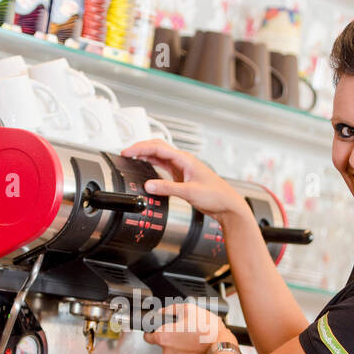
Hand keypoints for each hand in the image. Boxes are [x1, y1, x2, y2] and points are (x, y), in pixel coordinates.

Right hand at [121, 138, 248, 223]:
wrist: (227, 205)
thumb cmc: (216, 195)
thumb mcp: (189, 192)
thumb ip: (167, 188)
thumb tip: (148, 185)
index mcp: (185, 160)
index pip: (158, 147)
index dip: (140, 148)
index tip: (127, 151)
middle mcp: (183, 161)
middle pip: (157, 148)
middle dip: (140, 148)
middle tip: (126, 152)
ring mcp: (182, 168)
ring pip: (160, 156)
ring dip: (145, 155)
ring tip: (131, 157)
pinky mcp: (181, 177)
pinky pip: (163, 167)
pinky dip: (152, 165)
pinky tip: (145, 167)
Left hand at [142, 301, 235, 353]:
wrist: (222, 345)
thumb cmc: (206, 329)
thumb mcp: (188, 308)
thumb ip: (171, 309)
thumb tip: (163, 311)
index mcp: (163, 337)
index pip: (147, 336)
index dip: (151, 329)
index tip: (158, 326)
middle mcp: (167, 351)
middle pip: (162, 340)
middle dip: (170, 333)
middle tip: (182, 326)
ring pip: (173, 347)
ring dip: (179, 340)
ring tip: (192, 332)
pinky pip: (182, 353)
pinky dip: (186, 347)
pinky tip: (196, 340)